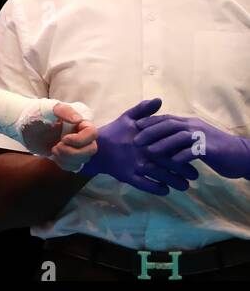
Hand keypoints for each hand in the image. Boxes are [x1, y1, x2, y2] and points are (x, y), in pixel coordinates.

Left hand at [16, 99, 91, 157]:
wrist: (23, 124)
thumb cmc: (36, 112)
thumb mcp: (48, 108)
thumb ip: (64, 111)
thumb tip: (78, 119)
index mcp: (80, 121)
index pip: (92, 133)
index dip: (80, 140)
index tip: (63, 139)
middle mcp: (81, 134)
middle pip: (91, 149)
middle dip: (73, 152)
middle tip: (56, 147)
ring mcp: (76, 146)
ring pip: (84, 159)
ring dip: (67, 158)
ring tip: (53, 150)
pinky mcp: (68, 155)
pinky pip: (74, 166)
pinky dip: (64, 164)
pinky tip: (53, 156)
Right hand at [80, 98, 199, 194]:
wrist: (94, 147)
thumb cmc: (114, 132)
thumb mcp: (127, 117)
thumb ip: (144, 110)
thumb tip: (159, 99)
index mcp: (146, 138)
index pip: (170, 145)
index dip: (184, 151)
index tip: (194, 155)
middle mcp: (143, 153)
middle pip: (170, 163)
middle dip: (184, 170)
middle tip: (195, 176)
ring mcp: (136, 166)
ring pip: (161, 176)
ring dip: (175, 182)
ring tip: (184, 186)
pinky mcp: (128, 177)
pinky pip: (146, 185)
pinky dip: (157, 189)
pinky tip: (165, 190)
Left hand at [136, 115, 249, 179]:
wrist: (242, 156)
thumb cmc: (216, 149)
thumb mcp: (196, 139)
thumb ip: (180, 137)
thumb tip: (161, 137)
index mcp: (190, 123)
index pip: (166, 119)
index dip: (150, 122)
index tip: (134, 127)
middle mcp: (195, 126)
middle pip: (169, 125)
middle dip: (151, 132)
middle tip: (136, 141)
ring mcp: (203, 136)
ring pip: (179, 136)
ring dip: (163, 144)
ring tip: (149, 151)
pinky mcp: (210, 149)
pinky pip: (193, 151)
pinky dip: (181, 156)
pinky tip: (171, 163)